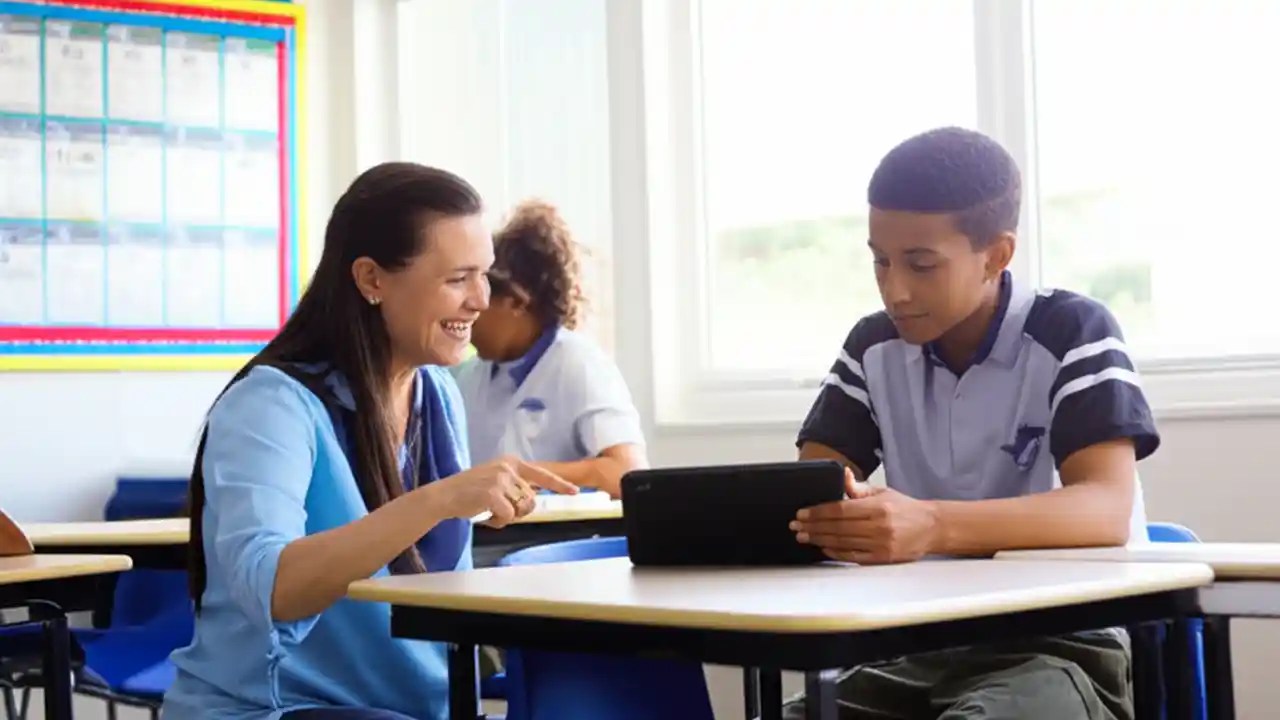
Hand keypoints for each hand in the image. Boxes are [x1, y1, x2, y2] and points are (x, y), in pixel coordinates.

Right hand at [434, 456, 577, 528]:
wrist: (444, 495)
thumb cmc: (470, 491)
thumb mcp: (496, 479)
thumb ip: (516, 484)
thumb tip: (535, 498)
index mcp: (511, 462)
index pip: (541, 474)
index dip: (559, 484)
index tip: (574, 492)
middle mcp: (508, 467)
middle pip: (532, 499)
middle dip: (519, 511)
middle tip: (499, 510)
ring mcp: (501, 479)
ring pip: (522, 509)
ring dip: (508, 517)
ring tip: (490, 511)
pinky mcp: (493, 493)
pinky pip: (508, 516)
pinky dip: (498, 522)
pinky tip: (485, 516)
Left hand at [790, 471, 938, 563]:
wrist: (931, 527)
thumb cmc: (905, 508)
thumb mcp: (882, 492)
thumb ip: (858, 487)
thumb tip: (841, 473)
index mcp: (878, 507)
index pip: (840, 509)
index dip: (818, 512)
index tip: (802, 513)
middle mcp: (879, 526)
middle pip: (837, 528)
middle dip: (813, 527)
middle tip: (796, 526)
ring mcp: (880, 544)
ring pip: (842, 543)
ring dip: (819, 540)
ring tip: (804, 537)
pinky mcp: (882, 559)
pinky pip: (853, 557)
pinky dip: (836, 553)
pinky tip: (823, 547)